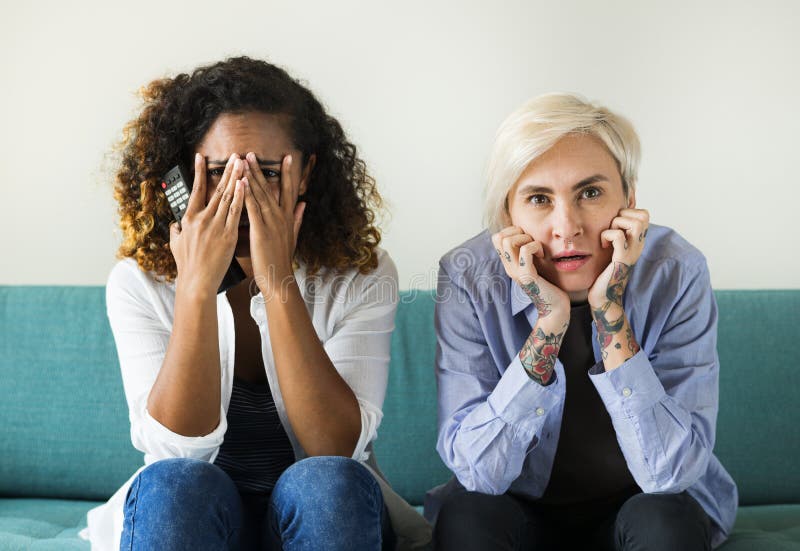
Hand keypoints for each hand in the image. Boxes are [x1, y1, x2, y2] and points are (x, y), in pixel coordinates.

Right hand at [169, 153, 244, 295]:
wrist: (196, 282)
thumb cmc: (186, 265)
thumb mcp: (175, 244)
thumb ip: (175, 231)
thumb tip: (174, 224)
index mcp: (188, 219)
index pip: (195, 190)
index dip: (199, 172)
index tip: (201, 157)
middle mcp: (201, 219)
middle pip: (216, 190)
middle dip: (226, 171)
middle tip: (234, 156)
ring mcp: (215, 226)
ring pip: (227, 197)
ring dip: (235, 179)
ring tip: (242, 164)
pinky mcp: (227, 236)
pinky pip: (235, 213)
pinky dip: (241, 198)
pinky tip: (245, 185)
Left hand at [242, 152, 305, 295]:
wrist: (279, 278)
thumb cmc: (281, 260)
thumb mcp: (293, 237)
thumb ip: (297, 219)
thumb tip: (304, 204)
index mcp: (288, 218)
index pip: (289, 190)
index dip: (288, 173)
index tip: (286, 157)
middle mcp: (281, 217)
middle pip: (271, 188)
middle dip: (261, 170)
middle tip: (252, 153)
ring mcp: (271, 223)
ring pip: (261, 195)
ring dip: (251, 177)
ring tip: (244, 161)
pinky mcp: (261, 230)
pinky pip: (252, 208)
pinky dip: (246, 194)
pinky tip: (240, 182)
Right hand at [492, 226, 569, 319]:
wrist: (555, 309)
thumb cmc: (549, 285)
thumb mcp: (534, 266)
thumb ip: (528, 254)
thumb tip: (530, 237)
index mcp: (509, 264)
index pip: (496, 238)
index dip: (511, 231)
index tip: (527, 239)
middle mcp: (509, 267)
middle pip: (498, 237)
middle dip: (517, 232)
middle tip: (532, 242)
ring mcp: (516, 272)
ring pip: (507, 241)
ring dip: (526, 238)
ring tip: (537, 249)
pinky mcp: (527, 276)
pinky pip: (525, 251)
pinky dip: (535, 246)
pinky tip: (543, 255)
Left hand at [587, 208, 649, 309]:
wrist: (604, 296)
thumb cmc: (604, 272)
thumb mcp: (613, 249)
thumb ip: (616, 235)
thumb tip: (610, 219)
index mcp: (637, 241)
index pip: (644, 214)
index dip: (629, 212)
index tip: (615, 224)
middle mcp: (638, 245)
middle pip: (644, 215)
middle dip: (624, 215)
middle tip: (612, 229)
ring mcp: (632, 252)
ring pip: (635, 222)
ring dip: (616, 224)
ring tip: (608, 237)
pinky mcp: (621, 259)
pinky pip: (618, 236)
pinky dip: (607, 235)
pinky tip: (603, 245)